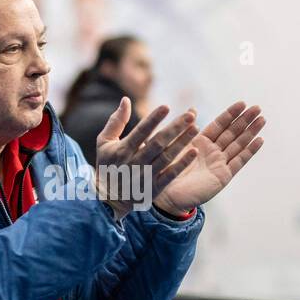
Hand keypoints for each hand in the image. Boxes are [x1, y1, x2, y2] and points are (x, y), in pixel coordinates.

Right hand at [94, 98, 198, 221]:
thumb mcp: (104, 142)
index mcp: (123, 150)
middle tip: (191, 115)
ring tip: (196, 128)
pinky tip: (194, 152)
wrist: (108, 200)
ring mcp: (145, 176)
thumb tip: (126, 99)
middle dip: (175, 128)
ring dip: (182, 142)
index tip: (166, 106)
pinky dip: (182, 164)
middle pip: (158, 143)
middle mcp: (135, 162)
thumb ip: (116, 121)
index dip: (153, 119)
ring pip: (167, 157)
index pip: (140, 132)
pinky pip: (170, 175)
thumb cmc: (107, 166)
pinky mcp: (154, 188)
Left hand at [151, 101, 264, 214]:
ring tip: (263, 119)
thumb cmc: (166, 171)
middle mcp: (213, 151)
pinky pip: (239, 161)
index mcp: (201, 142)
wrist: (166, 195)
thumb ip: (185, 127)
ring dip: (251, 132)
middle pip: (232, 132)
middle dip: (245, 120)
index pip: (219, 124)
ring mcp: (220, 163)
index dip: (231, 114)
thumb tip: (192, 108)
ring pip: (239, 144)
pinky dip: (250, 151)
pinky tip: (260, 140)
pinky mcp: (223, 176)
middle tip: (258, 107)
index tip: (242, 103)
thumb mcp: (174, 145)